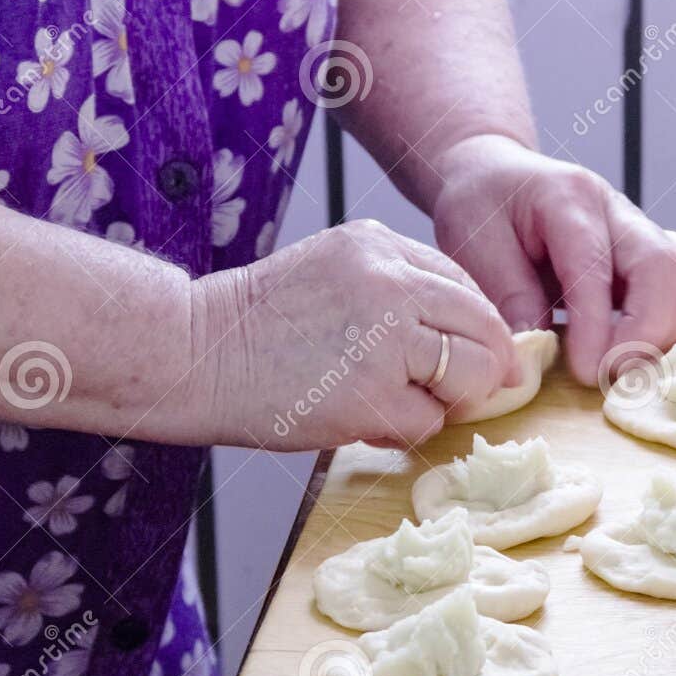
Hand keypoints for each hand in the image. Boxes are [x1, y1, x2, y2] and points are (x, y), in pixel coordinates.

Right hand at [199, 219, 517, 450]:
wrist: (193, 353)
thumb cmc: (256, 325)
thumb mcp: (331, 271)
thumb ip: (393, 289)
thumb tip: (463, 338)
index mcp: (378, 245)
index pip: (465, 285)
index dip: (477, 328)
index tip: (474, 356)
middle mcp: (390, 282)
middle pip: (482, 328)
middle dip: (480, 366)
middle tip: (456, 390)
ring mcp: (385, 338)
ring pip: (467, 376)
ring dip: (443, 400)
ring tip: (395, 402)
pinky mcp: (374, 394)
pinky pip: (427, 421)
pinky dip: (404, 430)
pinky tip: (364, 421)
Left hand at [431, 134, 675, 384]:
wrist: (495, 174)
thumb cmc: (482, 206)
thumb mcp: (474, 245)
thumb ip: (507, 297)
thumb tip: (534, 358)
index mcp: (567, 197)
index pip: (597, 267)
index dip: (598, 326)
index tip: (587, 371)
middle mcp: (614, 208)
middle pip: (663, 265)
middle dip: (645, 330)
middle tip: (608, 374)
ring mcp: (638, 228)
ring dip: (664, 328)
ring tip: (620, 363)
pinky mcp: (648, 252)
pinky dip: (669, 322)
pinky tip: (632, 345)